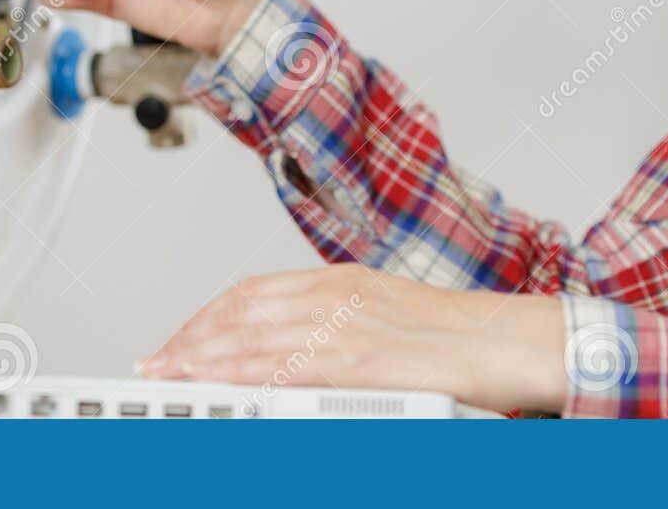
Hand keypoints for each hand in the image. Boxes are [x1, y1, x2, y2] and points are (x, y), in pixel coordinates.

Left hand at [137, 264, 567, 413]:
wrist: (510, 338)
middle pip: (242, 311)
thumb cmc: (462, 333)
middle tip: (156, 362)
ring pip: (253, 336)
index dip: (210, 316)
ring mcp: (346, 325)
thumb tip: (302, 352)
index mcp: (343, 280)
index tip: (181, 338)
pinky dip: (243, 377)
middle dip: (192, 337)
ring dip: (203, 357)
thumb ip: (341, 327)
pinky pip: (286, 367)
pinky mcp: (360, 359)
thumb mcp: (389, 315)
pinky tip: (219, 388)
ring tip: (168, 376)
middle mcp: (337, 294)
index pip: (256, 293)